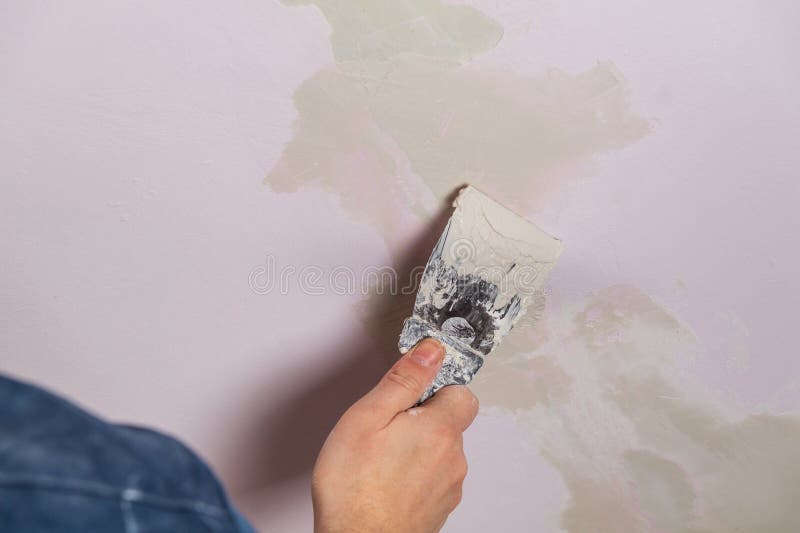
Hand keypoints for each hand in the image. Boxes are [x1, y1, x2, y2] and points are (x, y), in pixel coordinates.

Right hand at [311, 338, 478, 532]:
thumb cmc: (354, 488)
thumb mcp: (367, 418)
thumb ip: (404, 380)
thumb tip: (431, 351)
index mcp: (440, 430)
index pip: (462, 392)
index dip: (435, 388)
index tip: (410, 393)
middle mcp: (453, 459)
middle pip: (450, 423)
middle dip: (423, 420)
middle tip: (386, 430)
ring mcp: (449, 488)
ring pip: (441, 452)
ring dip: (418, 449)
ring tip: (381, 460)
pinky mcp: (439, 509)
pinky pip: (434, 479)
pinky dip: (416, 476)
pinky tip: (387, 481)